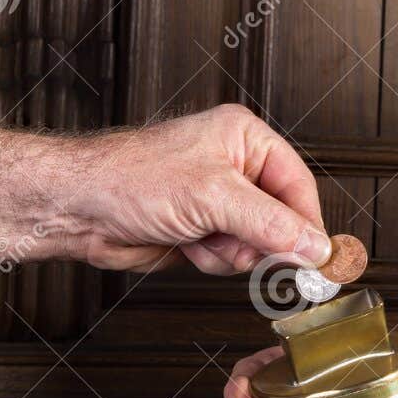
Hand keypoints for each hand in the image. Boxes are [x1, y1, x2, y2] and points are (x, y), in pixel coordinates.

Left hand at [63, 103, 331, 274]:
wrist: (79, 209)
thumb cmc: (129, 179)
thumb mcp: (213, 197)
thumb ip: (271, 224)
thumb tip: (314, 246)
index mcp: (245, 139)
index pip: (298, 185)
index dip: (308, 224)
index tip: (318, 257)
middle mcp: (235, 166)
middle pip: (281, 218)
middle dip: (259, 239)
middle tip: (243, 244)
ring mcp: (217, 200)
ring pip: (256, 244)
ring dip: (231, 252)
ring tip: (201, 236)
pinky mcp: (202, 229)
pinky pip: (230, 256)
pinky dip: (213, 258)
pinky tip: (187, 244)